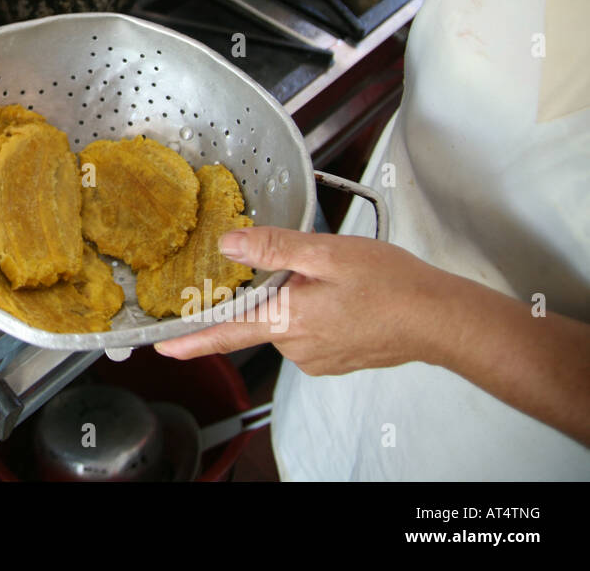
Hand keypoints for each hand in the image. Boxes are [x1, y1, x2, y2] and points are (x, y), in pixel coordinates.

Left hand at [155, 227, 454, 375]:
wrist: (439, 319)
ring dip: (298, 299)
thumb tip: (228, 244)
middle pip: (261, 316)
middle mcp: (297, 347)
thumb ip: (273, 248)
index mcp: (287, 321)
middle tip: (313, 268)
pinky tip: (344, 298)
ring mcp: (317, 357)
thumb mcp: (327, 253)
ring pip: (287, 321)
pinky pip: (309, 332)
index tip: (163, 348)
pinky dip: (316, 312)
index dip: (192, 341)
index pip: (226, 333)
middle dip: (274, 289)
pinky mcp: (335, 359)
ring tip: (338, 281)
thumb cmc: (392, 285)